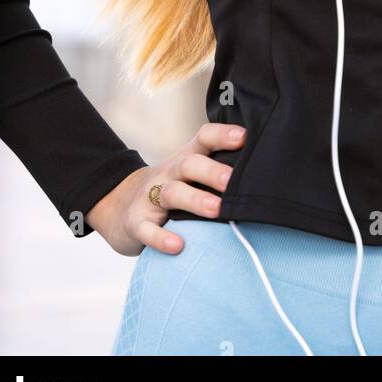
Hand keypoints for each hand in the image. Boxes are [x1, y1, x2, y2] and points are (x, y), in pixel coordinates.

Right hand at [85, 122, 246, 255]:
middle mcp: (168, 173)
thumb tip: (264, 176)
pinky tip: (178, 246)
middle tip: (234, 181)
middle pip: (189, 164)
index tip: (245, 137)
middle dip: (213, 171)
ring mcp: (149, 197)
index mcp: (185, 159)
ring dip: (195, 200)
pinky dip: (162, 238)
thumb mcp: (188, 175)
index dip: (222, 135)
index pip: (203, 138)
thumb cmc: (169, 189)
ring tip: (216, 210)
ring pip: (172, 192)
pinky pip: (147, 229)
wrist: (116, 205)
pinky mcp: (136, 223)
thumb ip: (218, 172)